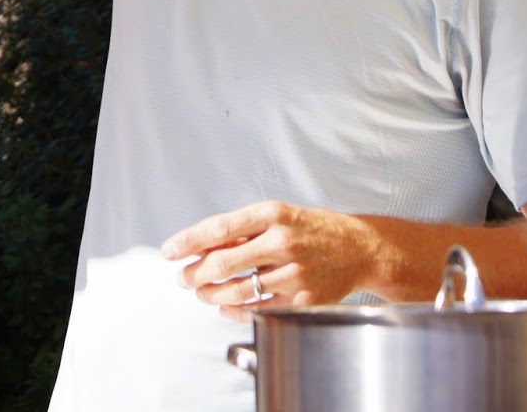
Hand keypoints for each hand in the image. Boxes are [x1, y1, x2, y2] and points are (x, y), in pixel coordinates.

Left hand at [161, 200, 375, 321]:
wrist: (358, 248)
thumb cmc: (307, 229)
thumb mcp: (274, 216)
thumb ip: (238, 229)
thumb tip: (195, 247)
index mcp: (271, 214)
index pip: (218, 228)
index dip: (187, 242)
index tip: (168, 252)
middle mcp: (282, 241)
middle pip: (222, 263)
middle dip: (193, 274)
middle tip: (182, 278)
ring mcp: (294, 272)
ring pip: (236, 291)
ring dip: (210, 296)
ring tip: (202, 293)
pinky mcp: (303, 299)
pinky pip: (257, 311)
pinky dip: (234, 311)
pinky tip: (226, 306)